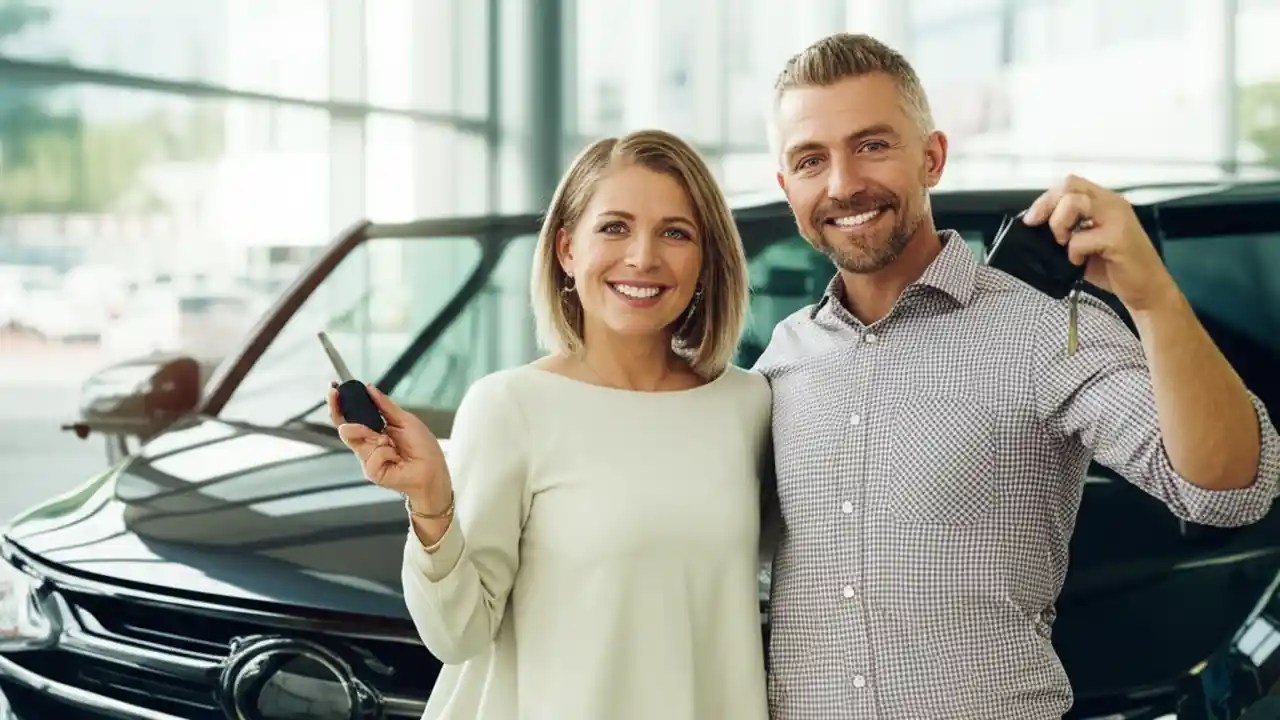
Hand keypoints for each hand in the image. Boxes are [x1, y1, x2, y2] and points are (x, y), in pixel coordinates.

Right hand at [327, 383, 450, 512]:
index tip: (333, 391)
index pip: (349, 417)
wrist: (433, 471)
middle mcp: (367, 444)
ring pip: (356, 441)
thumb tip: (370, 388)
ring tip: (391, 443)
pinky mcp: (372, 472)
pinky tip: (396, 458)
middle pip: (345, 429)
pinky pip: (372, 457)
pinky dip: (386, 453)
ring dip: (376, 437)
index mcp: (374, 430)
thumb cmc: (423, 448)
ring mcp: (368, 459)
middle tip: (373, 426)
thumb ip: (385, 406)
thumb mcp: (405, 420)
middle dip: (352, 421)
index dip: (338, 405)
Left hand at [1023, 174, 1177, 311]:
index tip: (1032, 220)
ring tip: (1065, 243)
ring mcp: (1116, 218)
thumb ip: (1069, 226)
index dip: (1046, 199)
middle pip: (1069, 185)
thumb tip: (1036, 224)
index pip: (1070, 183)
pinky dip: (1073, 252)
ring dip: (1059, 225)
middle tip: (1045, 230)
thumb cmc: (1115, 267)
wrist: (1146, 288)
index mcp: (1104, 201)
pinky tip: (1080, 262)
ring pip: (1074, 202)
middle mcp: (1112, 204)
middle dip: (1048, 207)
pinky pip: (1080, 238)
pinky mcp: (1117, 237)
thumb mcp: (1087, 240)